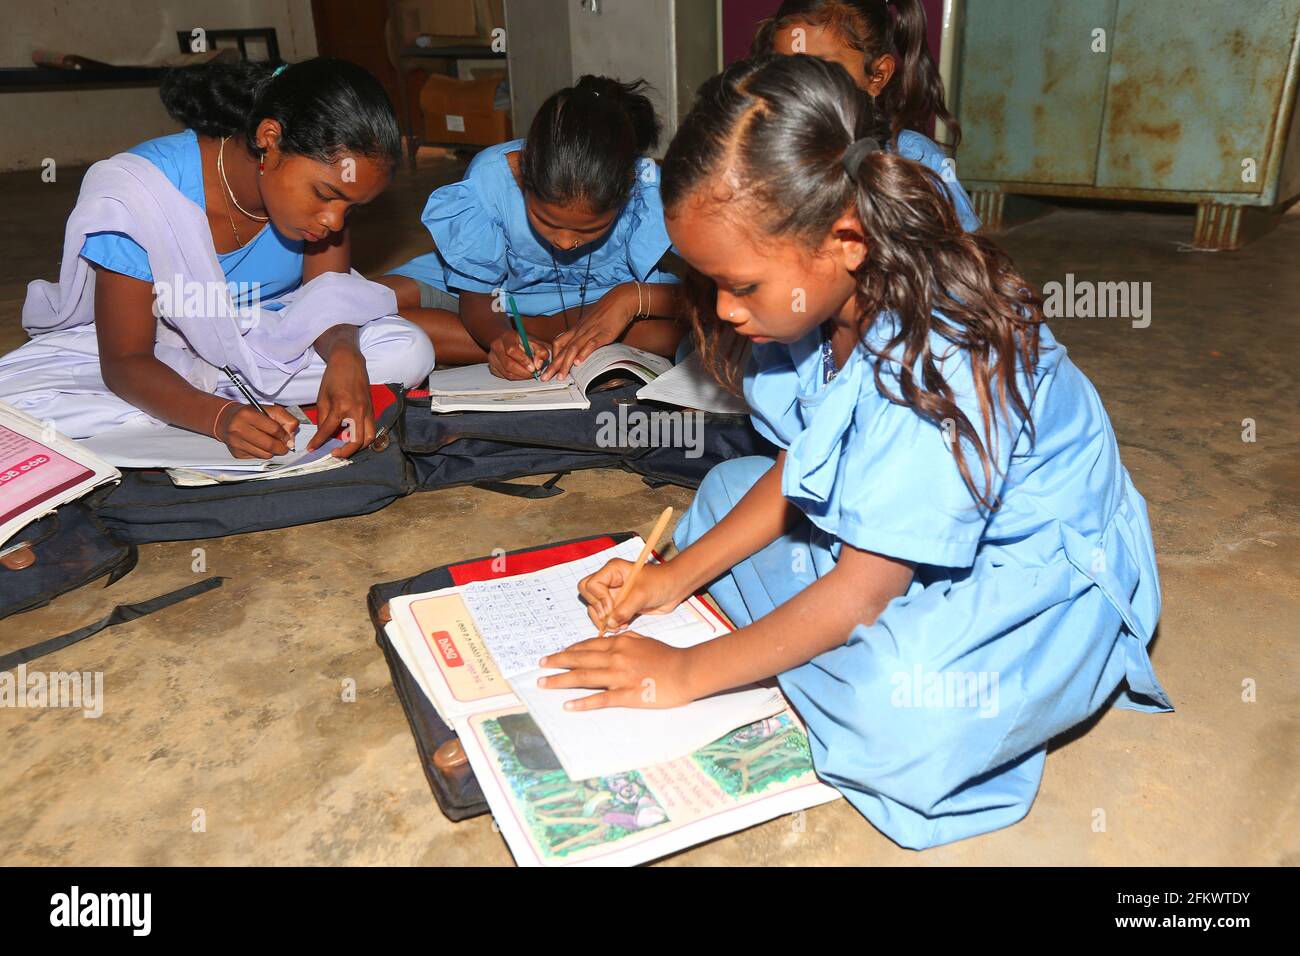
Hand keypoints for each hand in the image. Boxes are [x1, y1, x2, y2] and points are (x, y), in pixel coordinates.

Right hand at [217, 403, 297, 458]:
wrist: (227, 419)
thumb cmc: (251, 414)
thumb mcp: (269, 410)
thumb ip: (286, 419)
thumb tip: (291, 437)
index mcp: (248, 414)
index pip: (274, 429)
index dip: (285, 434)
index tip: (286, 436)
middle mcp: (239, 428)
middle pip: (270, 445)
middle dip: (282, 447)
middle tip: (284, 445)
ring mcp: (236, 443)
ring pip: (265, 455)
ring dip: (273, 451)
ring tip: (271, 443)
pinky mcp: (236, 454)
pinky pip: (257, 458)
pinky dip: (263, 454)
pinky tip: (260, 446)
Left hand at [315, 347, 374, 456]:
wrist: (350, 362)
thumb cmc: (333, 377)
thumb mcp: (322, 397)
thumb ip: (323, 417)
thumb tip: (323, 433)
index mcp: (342, 406)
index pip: (329, 430)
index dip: (318, 442)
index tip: (311, 449)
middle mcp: (358, 411)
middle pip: (356, 440)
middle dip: (344, 452)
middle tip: (333, 454)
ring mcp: (367, 411)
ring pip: (369, 438)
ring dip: (358, 447)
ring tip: (346, 448)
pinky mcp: (372, 410)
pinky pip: (371, 429)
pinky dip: (363, 437)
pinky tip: (353, 437)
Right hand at [488, 330, 552, 379]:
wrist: (506, 339)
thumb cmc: (522, 341)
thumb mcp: (535, 342)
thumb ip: (540, 352)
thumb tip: (538, 365)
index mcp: (507, 337)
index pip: (512, 350)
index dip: (523, 361)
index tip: (533, 368)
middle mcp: (496, 346)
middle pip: (508, 364)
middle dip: (523, 372)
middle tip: (534, 374)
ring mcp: (492, 357)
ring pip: (506, 373)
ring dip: (521, 376)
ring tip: (529, 373)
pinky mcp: (492, 366)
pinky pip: (504, 376)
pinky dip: (515, 377)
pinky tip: (521, 373)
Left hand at [537, 633, 697, 710]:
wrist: (686, 670)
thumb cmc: (668, 656)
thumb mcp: (645, 640)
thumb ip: (626, 638)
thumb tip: (611, 638)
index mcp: (619, 644)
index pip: (587, 647)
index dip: (568, 651)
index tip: (555, 655)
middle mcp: (615, 658)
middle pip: (579, 660)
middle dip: (556, 663)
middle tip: (540, 666)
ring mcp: (619, 676)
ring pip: (583, 678)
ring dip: (560, 680)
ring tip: (543, 683)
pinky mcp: (627, 694)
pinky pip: (600, 699)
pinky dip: (582, 703)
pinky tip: (568, 705)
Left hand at [539, 285, 636, 380]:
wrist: (620, 300)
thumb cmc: (607, 313)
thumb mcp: (591, 324)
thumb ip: (585, 336)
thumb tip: (580, 349)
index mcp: (576, 329)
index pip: (558, 343)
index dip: (552, 357)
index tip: (547, 369)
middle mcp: (580, 331)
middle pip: (563, 349)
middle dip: (553, 365)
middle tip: (545, 378)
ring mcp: (591, 332)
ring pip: (573, 348)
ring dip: (565, 364)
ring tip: (560, 376)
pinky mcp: (603, 334)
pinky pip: (591, 344)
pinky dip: (584, 354)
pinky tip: (579, 363)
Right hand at [577, 559, 684, 632]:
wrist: (674, 589)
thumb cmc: (660, 582)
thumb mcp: (642, 594)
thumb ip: (624, 609)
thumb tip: (610, 624)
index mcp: (612, 571)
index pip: (591, 584)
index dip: (599, 598)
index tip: (612, 607)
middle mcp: (609, 582)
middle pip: (588, 596)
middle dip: (598, 610)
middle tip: (611, 618)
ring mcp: (613, 595)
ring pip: (595, 609)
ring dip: (604, 620)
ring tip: (618, 625)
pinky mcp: (619, 606)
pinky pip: (606, 617)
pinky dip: (611, 624)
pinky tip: (623, 625)